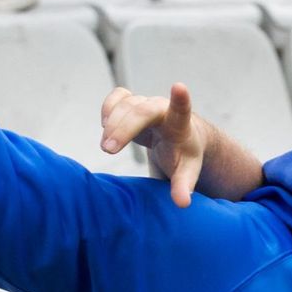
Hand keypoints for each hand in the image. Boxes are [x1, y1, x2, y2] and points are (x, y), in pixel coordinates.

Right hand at [100, 83, 207, 207]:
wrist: (178, 137)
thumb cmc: (183, 155)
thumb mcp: (186, 172)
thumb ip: (183, 187)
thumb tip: (183, 204)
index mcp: (180, 125)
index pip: (182, 110)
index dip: (180, 99)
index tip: (180, 87)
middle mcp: (162, 109)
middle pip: (143, 110)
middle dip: (124, 128)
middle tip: (108, 149)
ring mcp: (146, 103)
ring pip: (126, 105)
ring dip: (112, 124)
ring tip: (106, 147)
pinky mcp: (132, 102)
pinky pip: (117, 97)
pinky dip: (107, 109)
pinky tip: (105, 127)